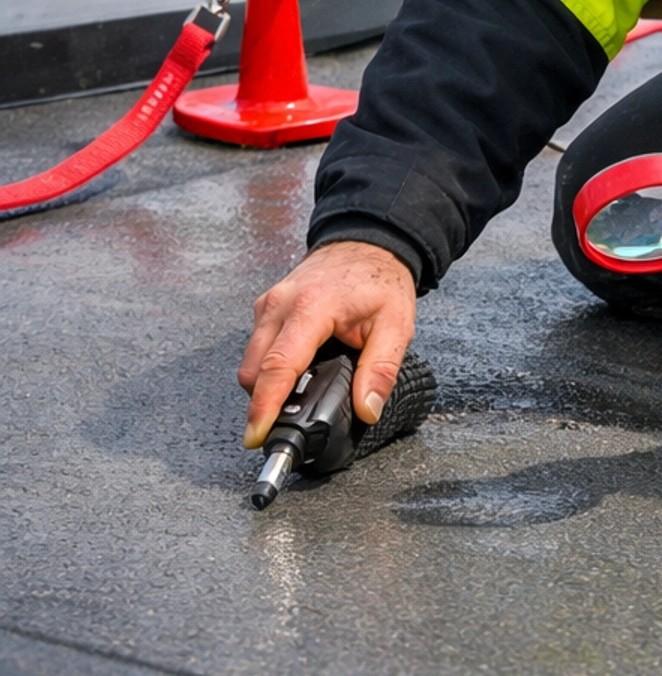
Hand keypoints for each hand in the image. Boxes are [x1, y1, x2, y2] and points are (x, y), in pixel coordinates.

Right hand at [239, 241, 416, 448]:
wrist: (368, 242)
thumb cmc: (380, 278)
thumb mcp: (396, 325)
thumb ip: (380, 370)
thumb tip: (367, 408)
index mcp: (312, 307)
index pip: (279, 365)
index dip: (265, 406)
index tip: (256, 433)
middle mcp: (281, 304)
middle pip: (254, 369)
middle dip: (263, 402)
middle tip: (285, 425)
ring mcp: (269, 304)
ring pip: (251, 360)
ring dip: (265, 385)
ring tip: (293, 402)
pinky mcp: (267, 307)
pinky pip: (257, 347)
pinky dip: (268, 367)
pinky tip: (294, 374)